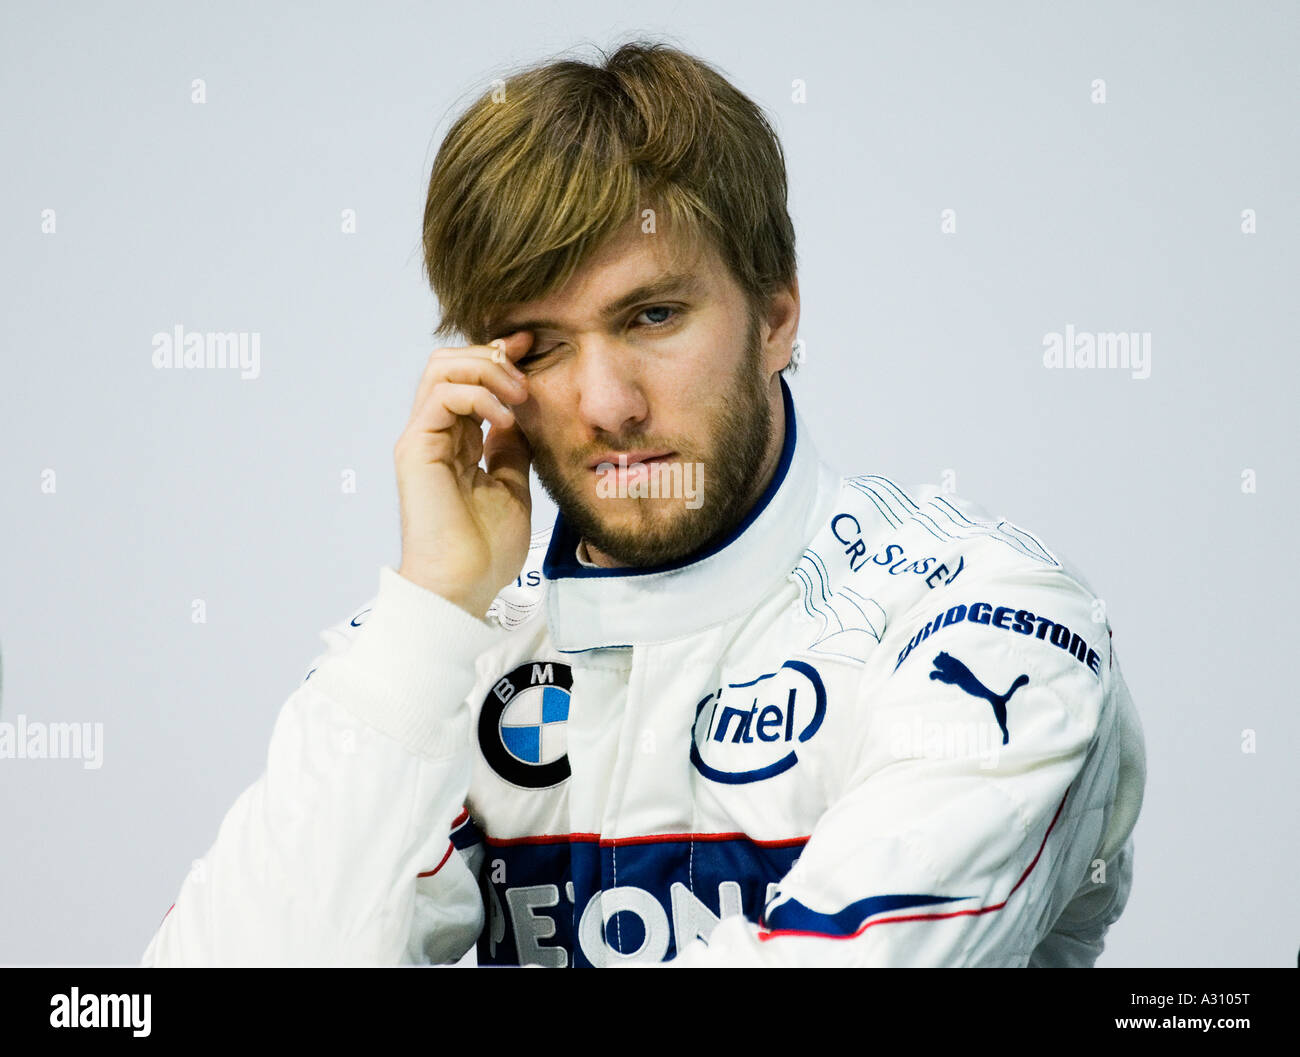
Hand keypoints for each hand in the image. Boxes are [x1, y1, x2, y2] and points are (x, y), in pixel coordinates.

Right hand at [394, 331, 533, 618]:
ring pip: (441, 368)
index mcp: (455, 441)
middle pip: (449, 362)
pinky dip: (479, 396)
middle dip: (492, 355)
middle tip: (528, 373)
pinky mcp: (416, 449)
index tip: (534, 347)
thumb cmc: (486, 549)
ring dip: (487, 371)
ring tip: (520, 397)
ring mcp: (421, 439)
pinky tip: (506, 420)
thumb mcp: (513, 485)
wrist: (463, 587)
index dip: (499, 356)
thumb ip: (512, 448)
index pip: (469, 379)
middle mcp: (433, 434)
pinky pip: (443, 396)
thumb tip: (522, 416)